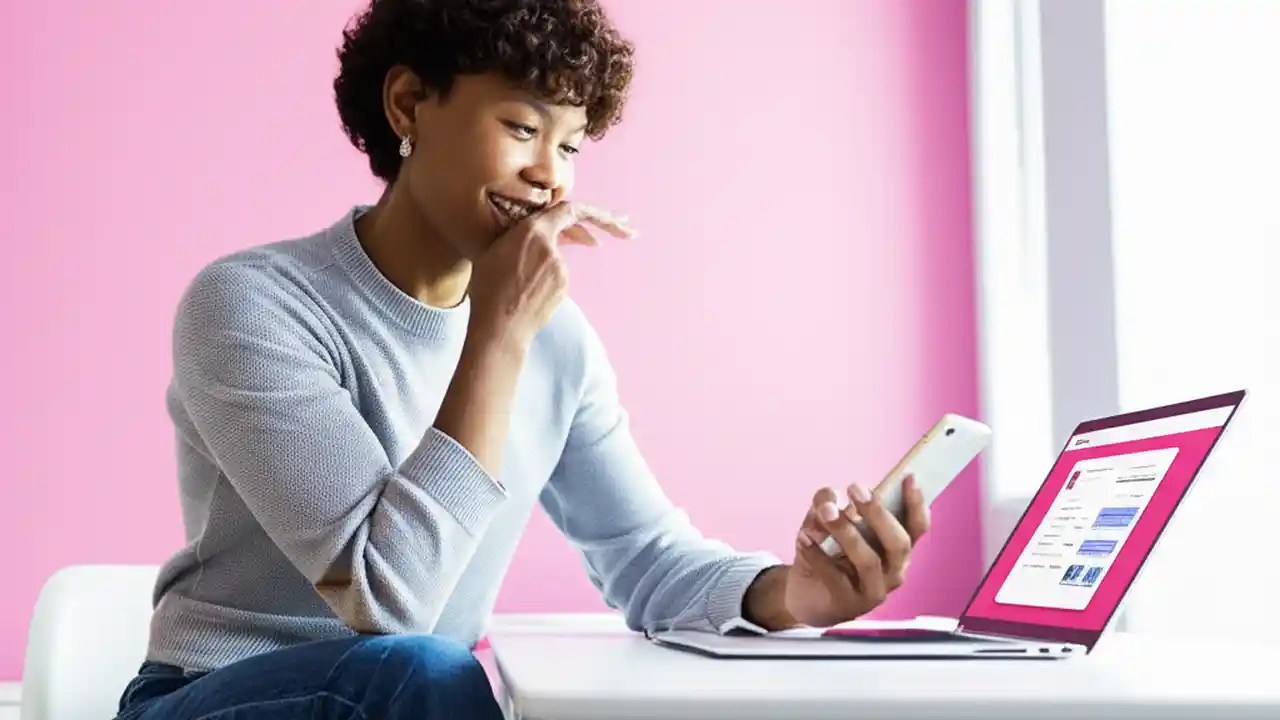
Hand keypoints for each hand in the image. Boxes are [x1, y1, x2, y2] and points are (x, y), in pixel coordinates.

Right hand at [467, 201, 633, 347]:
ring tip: (518, 280)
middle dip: (610, 226)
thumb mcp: (494, 250)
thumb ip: (520, 234)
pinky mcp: (563, 286)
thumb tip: (542, 232)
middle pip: (578, 229)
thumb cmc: (487, 287)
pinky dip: (546, 279)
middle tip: (631, 231)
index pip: (569, 209)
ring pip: (558, 257)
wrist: (498, 325)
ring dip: (548, 262)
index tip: (616, 216)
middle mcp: (551, 246)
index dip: (592, 209)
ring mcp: (561, 268)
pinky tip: (526, 293)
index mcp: (532, 230)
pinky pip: (555, 276)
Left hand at [784, 476, 930, 627]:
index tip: (908, 478)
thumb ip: (830, 505)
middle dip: (878, 513)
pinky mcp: (847, 604)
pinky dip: (817, 554)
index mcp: (896, 550)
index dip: (916, 504)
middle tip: (855, 488)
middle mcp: (893, 572)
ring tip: (825, 511)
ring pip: (868, 560)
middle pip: (898, 544)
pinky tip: (803, 536)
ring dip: (845, 531)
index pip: (916, 528)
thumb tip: (831, 495)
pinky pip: (835, 577)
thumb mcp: (828, 523)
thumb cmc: (828, 554)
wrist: (807, 595)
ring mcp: (872, 591)